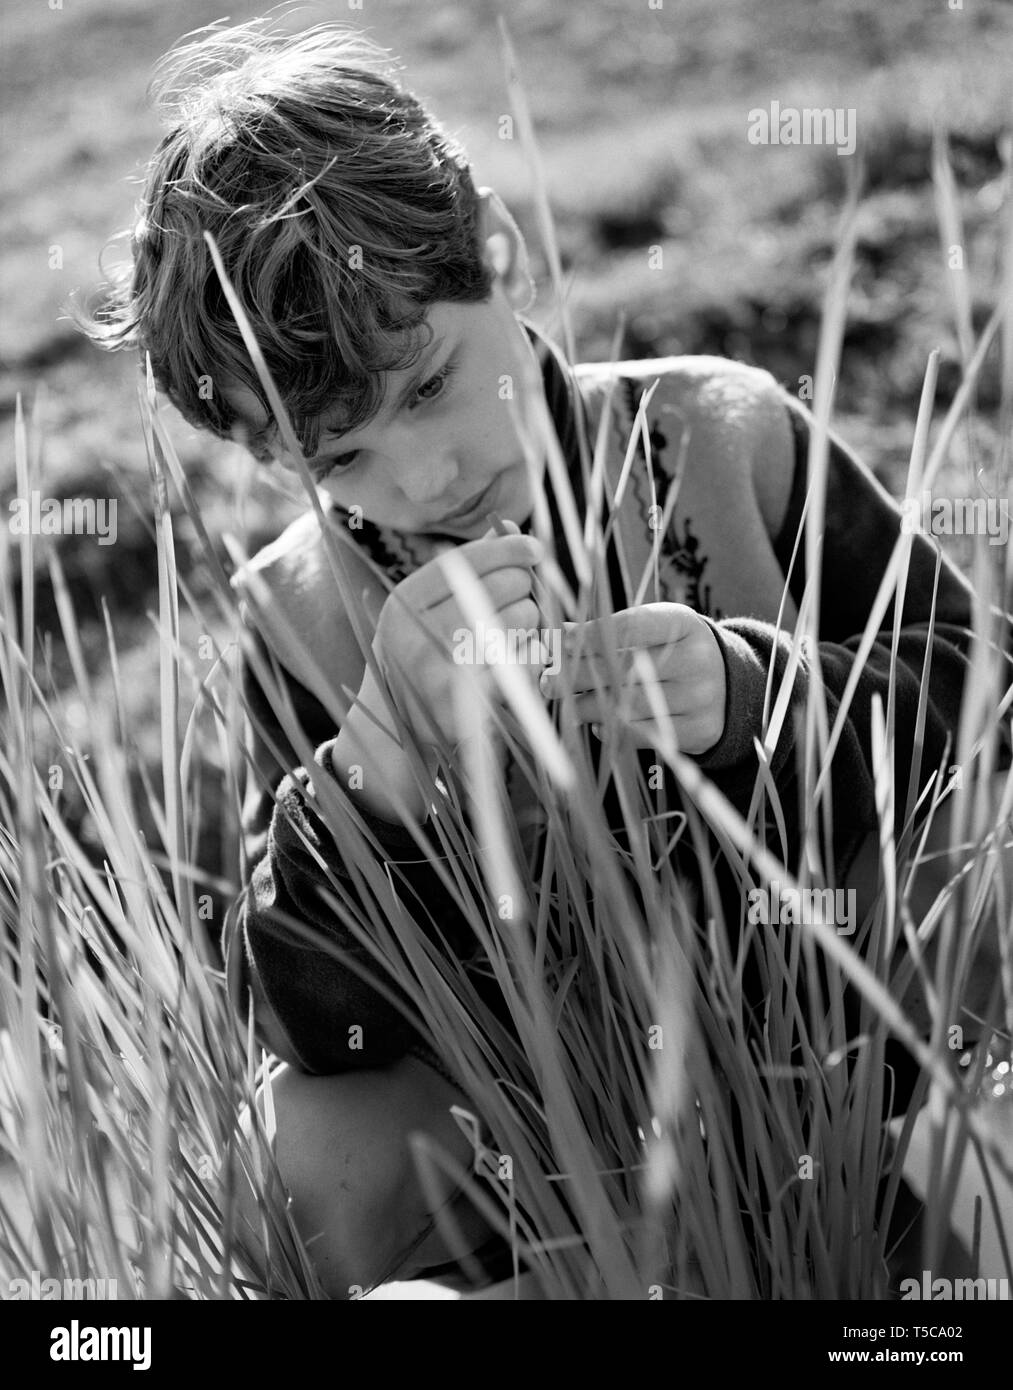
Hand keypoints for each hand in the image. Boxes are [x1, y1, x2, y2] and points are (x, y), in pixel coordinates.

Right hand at [369, 522, 543, 749]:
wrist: (394, 726)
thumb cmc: (420, 655)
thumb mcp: (426, 609)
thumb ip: (466, 570)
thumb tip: (512, 529)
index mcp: (404, 601)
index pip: (468, 559)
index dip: (508, 549)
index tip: (535, 549)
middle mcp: (417, 632)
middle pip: (501, 586)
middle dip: (523, 590)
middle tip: (519, 605)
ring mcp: (441, 670)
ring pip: (519, 620)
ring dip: (530, 624)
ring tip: (513, 636)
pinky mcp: (468, 705)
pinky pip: (526, 661)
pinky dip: (533, 657)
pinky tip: (520, 662)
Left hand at [539, 603, 726, 754]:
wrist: (728, 686)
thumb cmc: (675, 652)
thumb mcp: (653, 630)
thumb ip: (611, 631)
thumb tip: (560, 635)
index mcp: (684, 624)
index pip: (631, 627)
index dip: (590, 636)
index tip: (559, 643)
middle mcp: (696, 660)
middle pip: (623, 670)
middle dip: (576, 676)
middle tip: (547, 681)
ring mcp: (700, 699)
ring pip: (627, 707)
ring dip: (586, 707)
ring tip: (564, 704)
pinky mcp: (698, 732)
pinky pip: (641, 735)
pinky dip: (610, 730)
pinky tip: (595, 723)